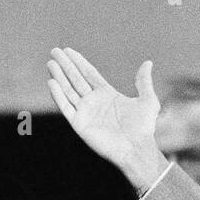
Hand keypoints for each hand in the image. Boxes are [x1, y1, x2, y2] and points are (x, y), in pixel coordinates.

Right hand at [46, 49, 168, 188]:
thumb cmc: (143, 128)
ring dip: (59, 76)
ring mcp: (86, 113)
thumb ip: (144, 81)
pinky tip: (51, 82)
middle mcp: (94, 102)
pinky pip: (66, 107)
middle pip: (76, 79)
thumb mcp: (148, 100)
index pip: (89, 74)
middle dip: (65, 65)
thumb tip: (148, 63)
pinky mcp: (80, 124)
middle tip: (54, 51)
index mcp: (107, 95)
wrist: (136, 148)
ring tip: (51, 63)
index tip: (68, 51)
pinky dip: (58, 95)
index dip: (78, 62)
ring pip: (68, 90)